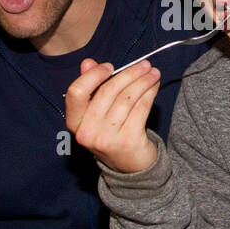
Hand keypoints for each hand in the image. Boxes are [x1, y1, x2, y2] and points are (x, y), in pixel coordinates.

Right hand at [64, 58, 160, 173]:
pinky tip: (154, 86)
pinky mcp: (128, 141)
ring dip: (143, 81)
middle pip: (107, 92)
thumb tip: (88, 62)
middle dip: (129, 74)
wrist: (129, 166)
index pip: (77, 92)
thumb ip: (91, 88)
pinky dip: (149, 94)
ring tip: (153, 73)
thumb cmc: (111, 133)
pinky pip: (140, 109)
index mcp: (75, 122)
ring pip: (127, 99)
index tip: (110, 66)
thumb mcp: (96, 113)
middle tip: (144, 65)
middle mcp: (87, 132)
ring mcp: (107, 138)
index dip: (94, 75)